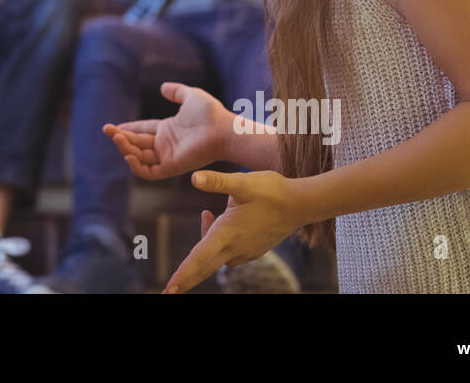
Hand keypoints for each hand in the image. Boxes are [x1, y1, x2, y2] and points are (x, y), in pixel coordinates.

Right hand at [104, 82, 232, 180]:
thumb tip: (162, 86)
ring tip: (116, 139)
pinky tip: (128, 155)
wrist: (223, 129)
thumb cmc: (211, 113)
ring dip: (126, 149)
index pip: (142, 130)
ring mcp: (167, 156)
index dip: (128, 129)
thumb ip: (176, 91)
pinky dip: (136, 166)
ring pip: (139, 157)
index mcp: (168, 129)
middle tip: (107, 131)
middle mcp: (165, 144)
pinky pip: (149, 172)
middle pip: (137, 143)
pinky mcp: (171, 167)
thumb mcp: (190, 96)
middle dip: (121, 138)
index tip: (113, 127)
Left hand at [164, 169, 303, 293]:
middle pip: (204, 267)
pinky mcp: (253, 250)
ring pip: (216, 258)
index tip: (170, 289)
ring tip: (207, 214)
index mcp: (228, 233)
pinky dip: (217, 245)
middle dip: (186, 278)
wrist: (301, 204)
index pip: (199, 258)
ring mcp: (246, 252)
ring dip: (204, 247)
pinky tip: (219, 223)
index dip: (183, 274)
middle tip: (169, 292)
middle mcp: (236, 247)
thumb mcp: (243, 182)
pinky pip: (229, 255)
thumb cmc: (272, 191)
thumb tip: (193, 178)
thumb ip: (217, 181)